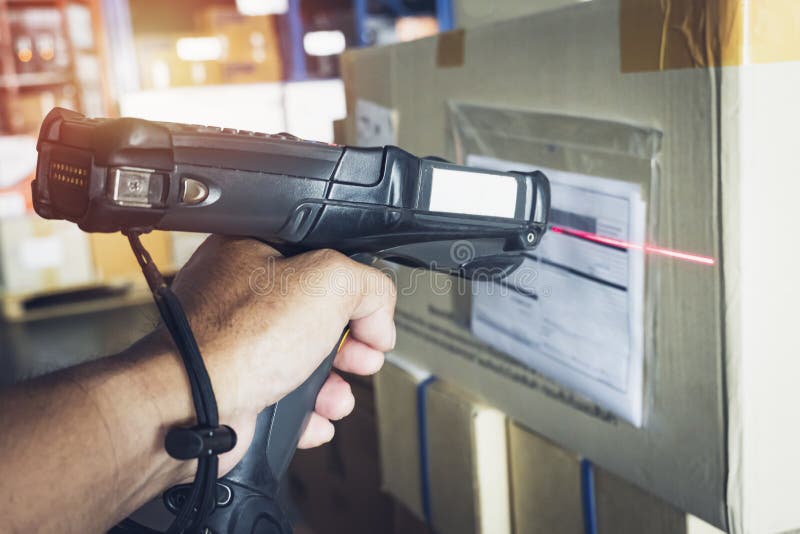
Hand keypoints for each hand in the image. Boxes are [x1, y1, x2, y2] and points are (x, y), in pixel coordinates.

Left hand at [167, 236, 395, 473]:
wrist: (195, 409)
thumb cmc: (239, 340)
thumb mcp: (329, 283)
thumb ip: (369, 284)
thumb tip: (379, 315)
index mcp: (252, 251)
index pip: (324, 260)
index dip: (357, 290)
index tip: (372, 316)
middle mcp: (238, 295)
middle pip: (318, 314)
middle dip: (352, 344)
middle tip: (363, 356)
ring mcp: (233, 342)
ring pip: (303, 359)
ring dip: (333, 383)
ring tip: (339, 397)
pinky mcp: (234, 383)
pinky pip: (284, 394)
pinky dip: (307, 408)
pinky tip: (316, 416)